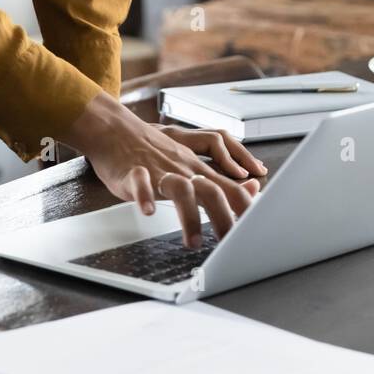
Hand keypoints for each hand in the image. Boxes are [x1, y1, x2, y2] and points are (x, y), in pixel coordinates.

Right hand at [62, 92, 267, 248]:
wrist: (114, 129)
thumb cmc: (152, 148)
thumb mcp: (191, 160)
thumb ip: (221, 175)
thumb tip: (253, 187)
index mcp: (197, 169)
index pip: (230, 187)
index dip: (247, 207)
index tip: (258, 228)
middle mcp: (182, 169)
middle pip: (212, 190)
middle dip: (224, 218)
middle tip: (231, 244)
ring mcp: (158, 170)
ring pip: (180, 188)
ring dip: (189, 215)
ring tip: (192, 241)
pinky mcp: (133, 172)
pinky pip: (139, 183)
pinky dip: (144, 197)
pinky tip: (148, 212)